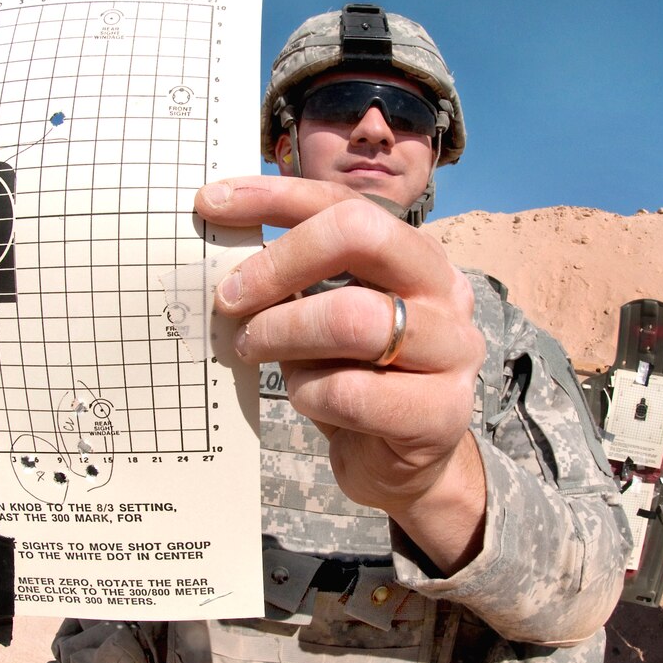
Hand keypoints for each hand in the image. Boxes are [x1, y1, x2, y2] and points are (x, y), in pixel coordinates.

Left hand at [196, 176, 487, 572]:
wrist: (399, 464)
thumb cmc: (352, 379)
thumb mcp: (317, 318)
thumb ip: (290, 283)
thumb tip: (220, 257)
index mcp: (414, 254)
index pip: (342, 202)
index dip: (273, 197)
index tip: (210, 204)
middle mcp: (444, 290)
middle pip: (360, 233)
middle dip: (278, 260)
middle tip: (228, 296)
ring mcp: (452, 350)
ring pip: (353, 317)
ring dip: (283, 334)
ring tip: (253, 350)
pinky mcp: (441, 412)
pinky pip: (351, 392)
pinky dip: (310, 394)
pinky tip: (307, 399)